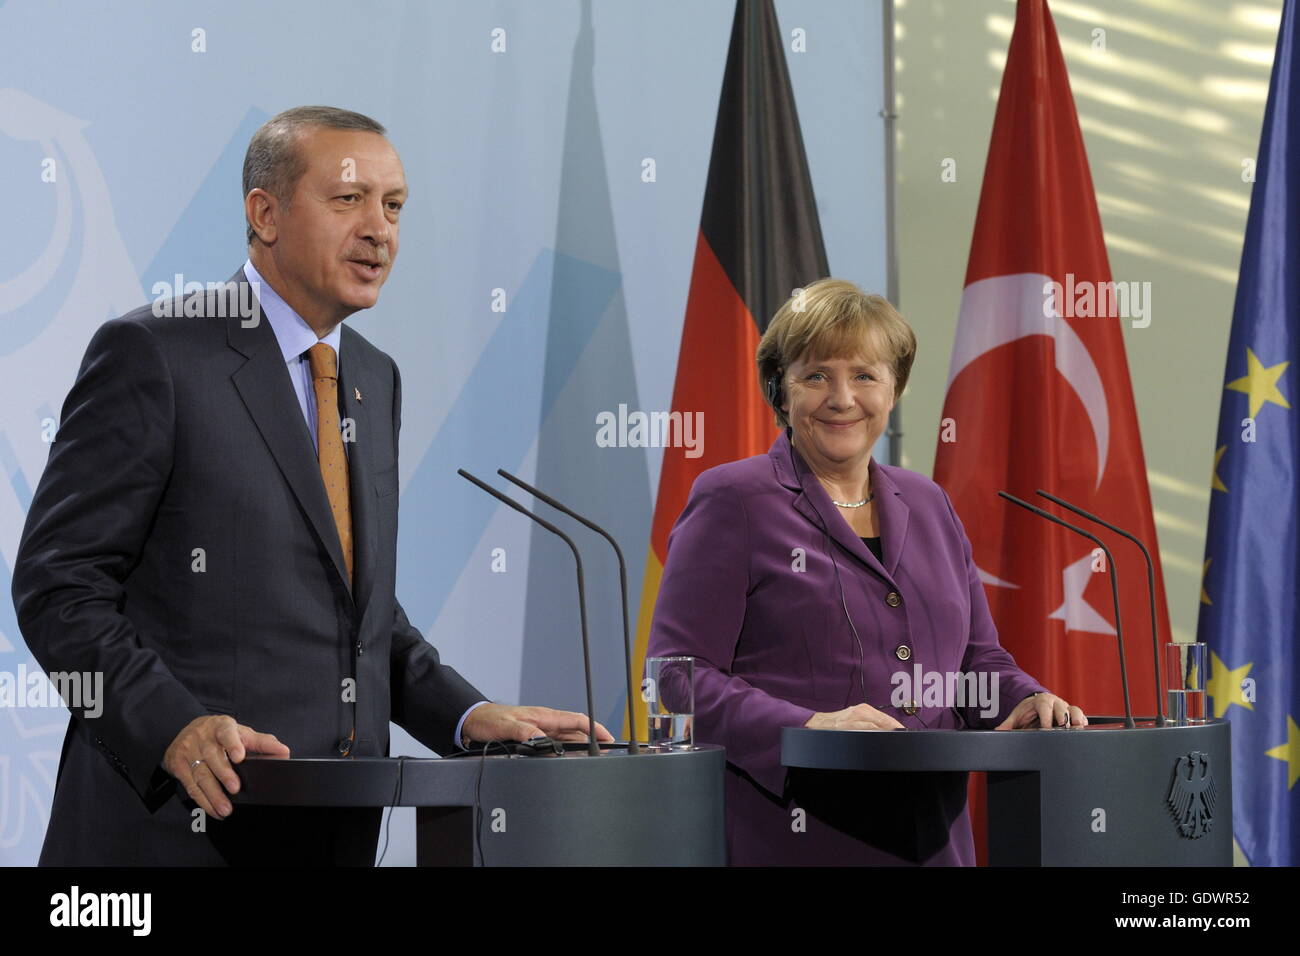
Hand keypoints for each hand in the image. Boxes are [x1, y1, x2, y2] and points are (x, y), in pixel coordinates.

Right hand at [162, 715, 289, 818]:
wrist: (187, 730)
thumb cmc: (220, 734)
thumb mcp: (241, 733)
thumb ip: (263, 742)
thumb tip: (284, 752)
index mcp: (221, 726)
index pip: (226, 732)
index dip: (232, 744)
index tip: (240, 756)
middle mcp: (203, 737)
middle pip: (213, 757)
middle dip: (224, 774)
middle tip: (235, 789)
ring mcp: (188, 751)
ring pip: (200, 774)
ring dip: (213, 794)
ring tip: (226, 809)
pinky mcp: (178, 765)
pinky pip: (191, 786)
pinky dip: (203, 801)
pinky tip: (214, 810)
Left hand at [462, 703, 614, 745]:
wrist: (473, 720)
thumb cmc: (489, 719)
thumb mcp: (507, 726)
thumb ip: (525, 733)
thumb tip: (542, 741)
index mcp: (543, 716)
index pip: (576, 720)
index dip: (594, 728)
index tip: (608, 737)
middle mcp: (544, 722)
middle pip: (575, 731)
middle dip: (591, 740)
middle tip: (605, 753)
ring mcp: (540, 729)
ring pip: (566, 738)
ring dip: (579, 746)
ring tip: (590, 758)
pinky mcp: (533, 737)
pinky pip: (555, 744)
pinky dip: (564, 751)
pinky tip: (566, 760)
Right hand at [805, 703, 904, 730]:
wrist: (818, 723)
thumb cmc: (837, 723)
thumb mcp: (854, 719)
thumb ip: (869, 724)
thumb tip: (885, 731)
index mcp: (864, 709)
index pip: (885, 718)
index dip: (896, 726)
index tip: (905, 732)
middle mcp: (860, 711)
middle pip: (884, 720)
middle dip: (895, 728)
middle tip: (904, 736)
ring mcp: (855, 717)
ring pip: (877, 724)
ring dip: (887, 730)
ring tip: (896, 737)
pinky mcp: (849, 725)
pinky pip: (866, 728)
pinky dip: (876, 732)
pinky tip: (881, 736)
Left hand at [995, 692, 1087, 728]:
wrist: (1036, 706)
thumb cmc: (1027, 712)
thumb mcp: (1016, 717)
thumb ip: (1007, 725)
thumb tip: (996, 732)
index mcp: (1041, 700)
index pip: (1045, 707)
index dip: (1046, 718)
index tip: (1045, 730)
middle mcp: (1056, 702)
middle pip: (1062, 709)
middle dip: (1062, 720)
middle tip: (1062, 731)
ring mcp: (1066, 707)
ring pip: (1075, 710)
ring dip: (1076, 720)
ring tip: (1077, 728)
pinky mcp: (1074, 714)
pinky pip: (1082, 717)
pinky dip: (1083, 723)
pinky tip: (1083, 730)